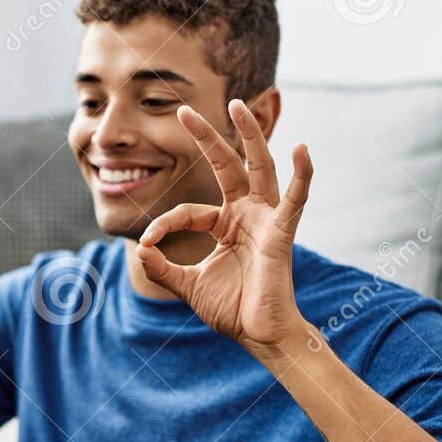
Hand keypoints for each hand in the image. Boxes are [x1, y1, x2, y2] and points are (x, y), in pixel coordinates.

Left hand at [135, 100, 312, 354]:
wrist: (258, 336)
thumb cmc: (231, 310)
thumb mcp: (187, 286)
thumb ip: (162, 267)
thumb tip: (140, 249)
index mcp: (225, 225)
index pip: (188, 212)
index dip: (164, 225)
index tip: (147, 243)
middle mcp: (247, 215)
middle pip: (227, 166)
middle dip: (207, 138)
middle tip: (184, 110)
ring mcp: (266, 220)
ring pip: (259, 168)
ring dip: (250, 136)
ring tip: (239, 105)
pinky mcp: (282, 233)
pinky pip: (295, 200)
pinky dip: (301, 174)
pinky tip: (302, 149)